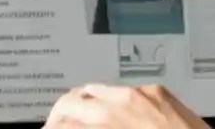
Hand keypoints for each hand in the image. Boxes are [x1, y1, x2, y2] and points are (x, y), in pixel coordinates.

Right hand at [43, 83, 210, 128]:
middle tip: (57, 126)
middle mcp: (116, 104)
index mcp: (103, 125)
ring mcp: (138, 93)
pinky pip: (125, 89)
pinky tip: (117, 113)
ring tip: (82, 118)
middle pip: (71, 101)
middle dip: (60, 116)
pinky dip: (113, 99)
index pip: (61, 124)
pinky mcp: (157, 90)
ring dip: (84, 104)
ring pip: (96, 89)